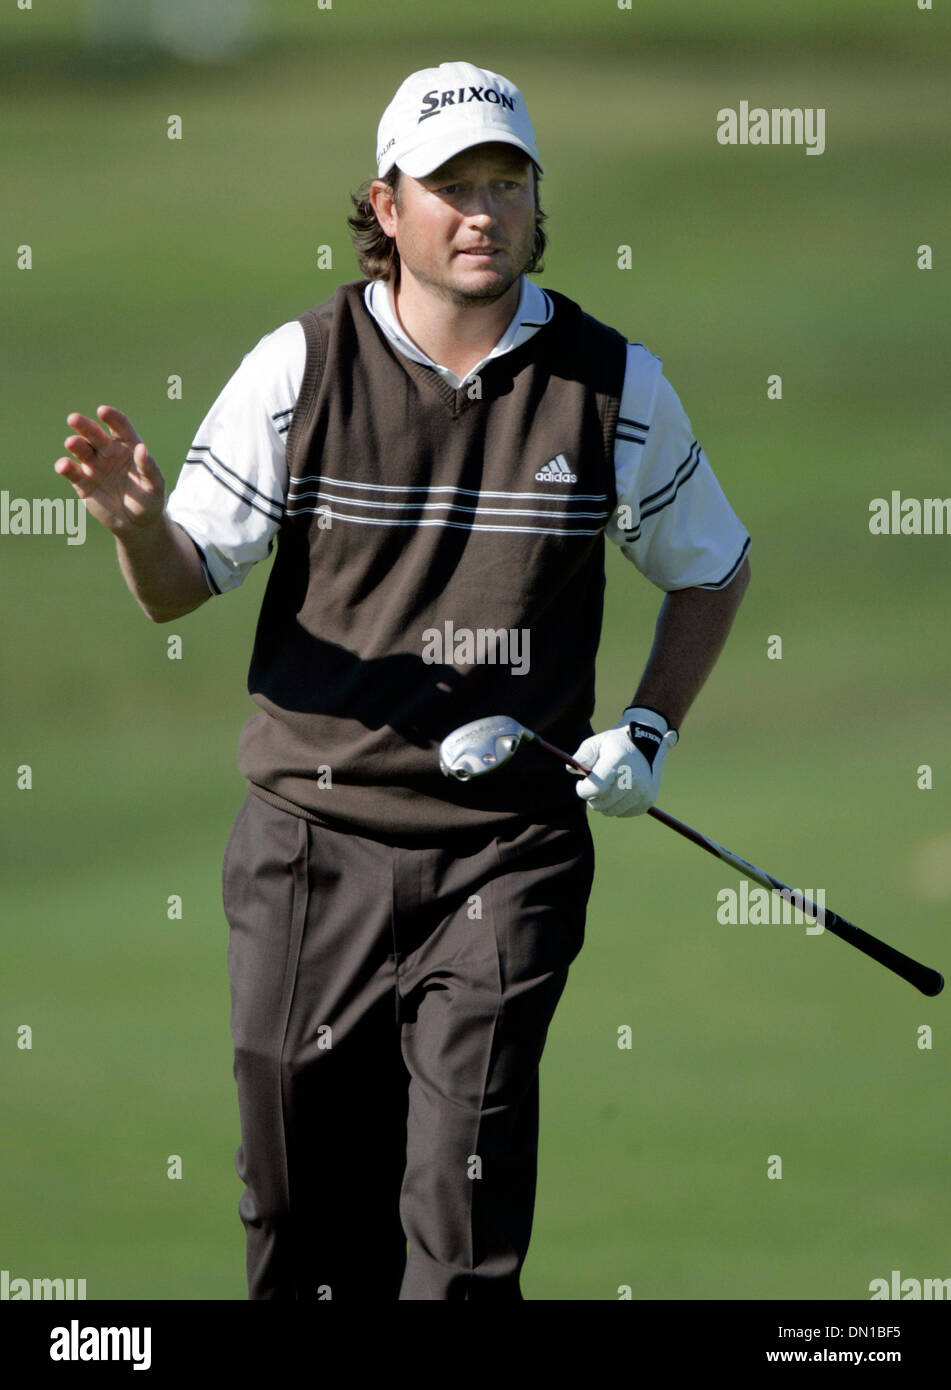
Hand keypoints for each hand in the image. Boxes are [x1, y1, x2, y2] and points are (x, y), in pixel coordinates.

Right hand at [54, 405, 165, 537]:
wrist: (137, 524)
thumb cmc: (150, 499)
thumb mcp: (155, 485)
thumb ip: (149, 468)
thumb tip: (141, 448)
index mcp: (128, 446)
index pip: (120, 427)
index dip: (112, 418)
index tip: (103, 411)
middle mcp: (108, 451)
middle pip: (94, 434)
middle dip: (84, 425)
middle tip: (74, 419)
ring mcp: (93, 466)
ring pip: (81, 450)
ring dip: (75, 445)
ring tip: (71, 443)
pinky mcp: (82, 482)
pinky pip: (72, 472)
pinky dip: (66, 468)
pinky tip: (63, 466)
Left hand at [570, 707, 676, 816]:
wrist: (647, 743)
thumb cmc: (615, 744)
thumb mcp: (596, 742)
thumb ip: (582, 755)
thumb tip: (570, 769)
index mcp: (618, 761)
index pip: (595, 788)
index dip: (583, 790)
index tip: (581, 784)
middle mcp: (633, 777)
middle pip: (602, 803)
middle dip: (591, 797)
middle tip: (593, 787)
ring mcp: (643, 790)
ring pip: (612, 811)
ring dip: (604, 804)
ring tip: (605, 789)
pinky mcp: (648, 800)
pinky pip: (624, 813)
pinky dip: (617, 807)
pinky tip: (618, 793)